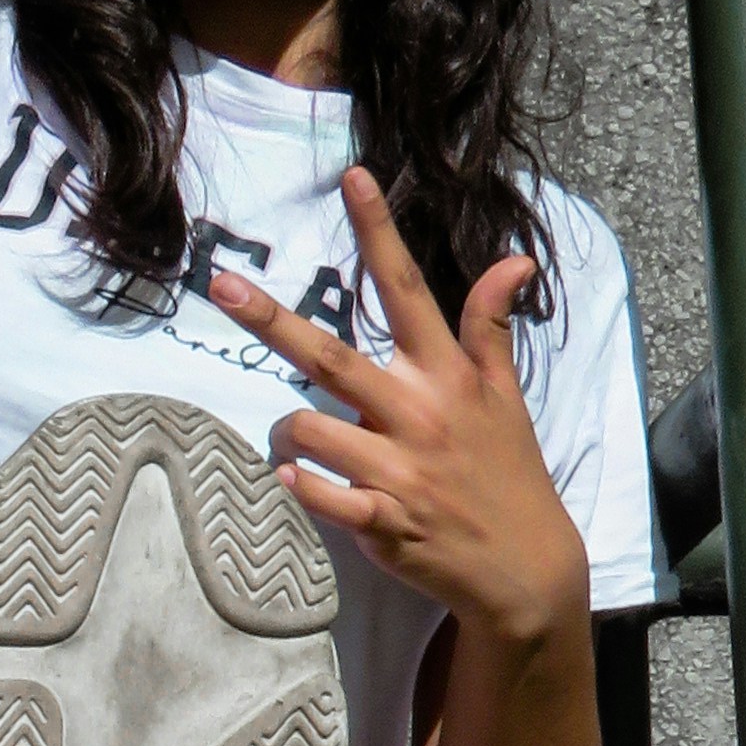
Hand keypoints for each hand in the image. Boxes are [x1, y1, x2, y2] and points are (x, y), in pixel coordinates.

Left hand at [209, 167, 592, 654]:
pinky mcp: (381, 521)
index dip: (378, 232)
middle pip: (329, 356)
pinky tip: (293, 478)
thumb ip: (491, 325)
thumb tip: (513, 259)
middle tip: (220, 285)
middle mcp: (416, 413)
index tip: (353, 178)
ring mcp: (397, 470)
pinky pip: (320, 496)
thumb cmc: (506, 471)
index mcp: (445, 375)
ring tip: (300, 442)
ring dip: (288, 430)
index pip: (405, 289)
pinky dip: (300, 485)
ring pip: (308, 430)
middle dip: (271, 318)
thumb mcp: (505, 394)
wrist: (525, 566)